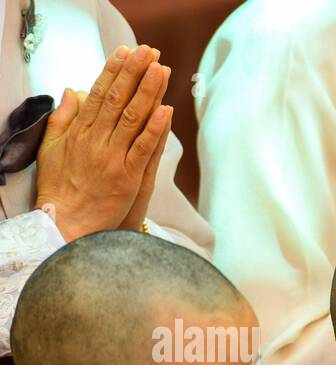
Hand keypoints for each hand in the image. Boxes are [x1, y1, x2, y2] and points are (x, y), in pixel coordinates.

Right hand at [34, 44, 172, 240]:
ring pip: (133, 118)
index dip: (113, 71)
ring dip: (149, 92)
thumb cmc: (59, 189)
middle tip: (149, 51)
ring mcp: (112, 158)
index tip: (125, 51)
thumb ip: (62, 119)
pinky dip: (155, 128)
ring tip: (162, 69)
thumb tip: (72, 90)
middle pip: (118, 99)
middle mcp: (95, 141)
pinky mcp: (127, 178)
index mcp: (79, 132)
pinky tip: (166, 109)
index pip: (99, 93)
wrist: (64, 224)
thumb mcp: (50, 148)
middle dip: (134, 72)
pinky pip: (143, 148)